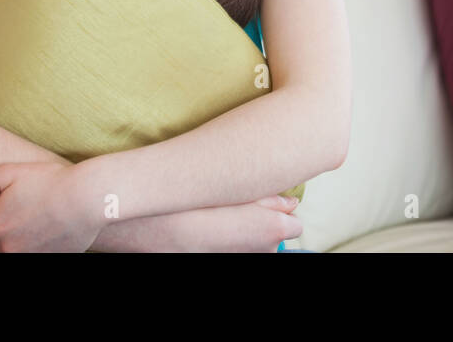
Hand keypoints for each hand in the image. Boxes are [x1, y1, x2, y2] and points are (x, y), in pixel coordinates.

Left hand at [0, 161, 101, 252]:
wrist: (90, 197)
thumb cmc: (49, 179)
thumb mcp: (8, 172)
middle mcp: (10, 248)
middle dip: (1, 242)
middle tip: (19, 221)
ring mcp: (32, 257)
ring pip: (16, 257)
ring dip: (21, 246)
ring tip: (37, 225)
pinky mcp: (52, 261)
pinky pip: (39, 257)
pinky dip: (41, 248)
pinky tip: (51, 231)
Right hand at [161, 194, 303, 252]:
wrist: (158, 228)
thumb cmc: (197, 204)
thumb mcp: (238, 189)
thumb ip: (271, 199)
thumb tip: (291, 203)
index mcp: (273, 230)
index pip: (295, 225)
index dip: (280, 213)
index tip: (265, 205)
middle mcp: (265, 251)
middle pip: (274, 236)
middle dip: (262, 224)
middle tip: (237, 209)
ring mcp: (247, 260)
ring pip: (255, 246)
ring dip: (245, 236)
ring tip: (221, 220)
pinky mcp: (227, 261)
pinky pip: (238, 251)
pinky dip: (230, 245)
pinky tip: (213, 233)